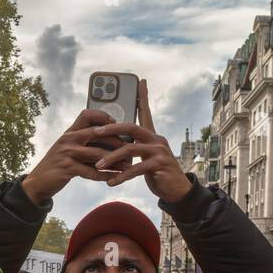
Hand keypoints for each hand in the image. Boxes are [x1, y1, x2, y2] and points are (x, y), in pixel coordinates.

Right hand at [21, 109, 122, 203]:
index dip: (104, 116)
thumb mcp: (68, 150)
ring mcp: (67, 153)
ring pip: (98, 154)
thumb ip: (84, 144)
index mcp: (70, 132)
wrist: (38, 182)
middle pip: (98, 133)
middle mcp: (68, 139)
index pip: (87, 114)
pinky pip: (91, 171)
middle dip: (117, 141)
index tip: (117, 124)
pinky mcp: (67, 168)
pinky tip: (114, 177)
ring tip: (127, 166)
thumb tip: (109, 143)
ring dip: (114, 161)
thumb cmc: (58, 165)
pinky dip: (105, 175)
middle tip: (130, 148)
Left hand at [91, 79, 192, 202]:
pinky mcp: (159, 164)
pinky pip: (135, 169)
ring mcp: (159, 151)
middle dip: (111, 129)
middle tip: (95, 132)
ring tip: (98, 166)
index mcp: (152, 136)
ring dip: (111, 158)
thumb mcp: (146, 159)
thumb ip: (136, 149)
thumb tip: (118, 146)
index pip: (146, 113)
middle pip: (131, 127)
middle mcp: (157, 139)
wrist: (177, 191)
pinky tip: (111, 182)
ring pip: (130, 148)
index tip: (140, 82)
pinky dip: (121, 176)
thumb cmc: (159, 174)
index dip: (143, 97)